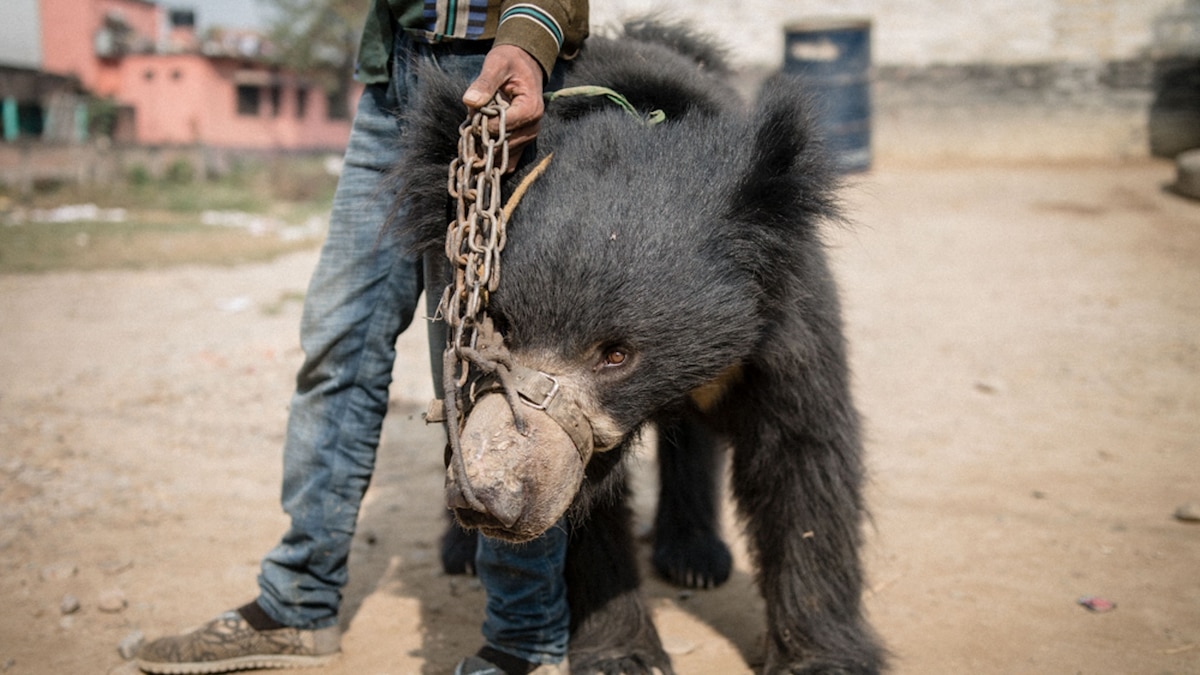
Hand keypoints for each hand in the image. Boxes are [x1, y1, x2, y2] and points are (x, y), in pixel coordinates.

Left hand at [463, 44, 544, 165]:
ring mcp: (528, 138)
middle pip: (501, 144)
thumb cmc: (511, 62)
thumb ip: (484, 83)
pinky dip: (490, 157)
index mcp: (530, 108)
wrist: (524, 64)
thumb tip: (469, 101)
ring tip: (472, 134)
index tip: (472, 117)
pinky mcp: (522, 143)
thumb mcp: (497, 64)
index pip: (502, 127)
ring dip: (483, 149)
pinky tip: (478, 147)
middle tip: (469, 127)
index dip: (483, 125)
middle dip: (481, 138)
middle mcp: (533, 127)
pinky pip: (506, 161)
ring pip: (501, 156)